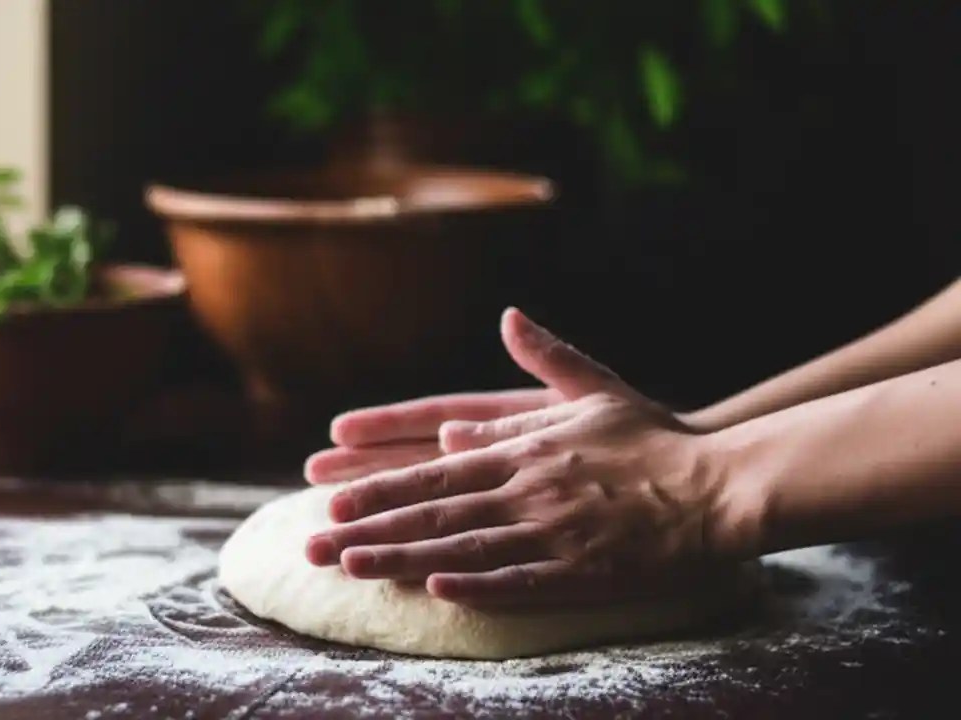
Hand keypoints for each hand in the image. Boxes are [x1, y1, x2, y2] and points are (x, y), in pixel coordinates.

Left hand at [306, 308, 749, 609]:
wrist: (721, 482)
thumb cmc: (656, 437)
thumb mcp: (596, 388)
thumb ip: (546, 357)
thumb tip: (507, 319)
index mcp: (524, 448)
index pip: (434, 469)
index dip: (378, 483)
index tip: (330, 492)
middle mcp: (528, 488)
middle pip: (434, 511)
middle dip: (369, 526)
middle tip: (314, 542)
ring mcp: (553, 532)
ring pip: (463, 548)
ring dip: (402, 559)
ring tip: (351, 568)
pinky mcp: (583, 572)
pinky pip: (521, 582)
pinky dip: (476, 587)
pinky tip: (436, 593)